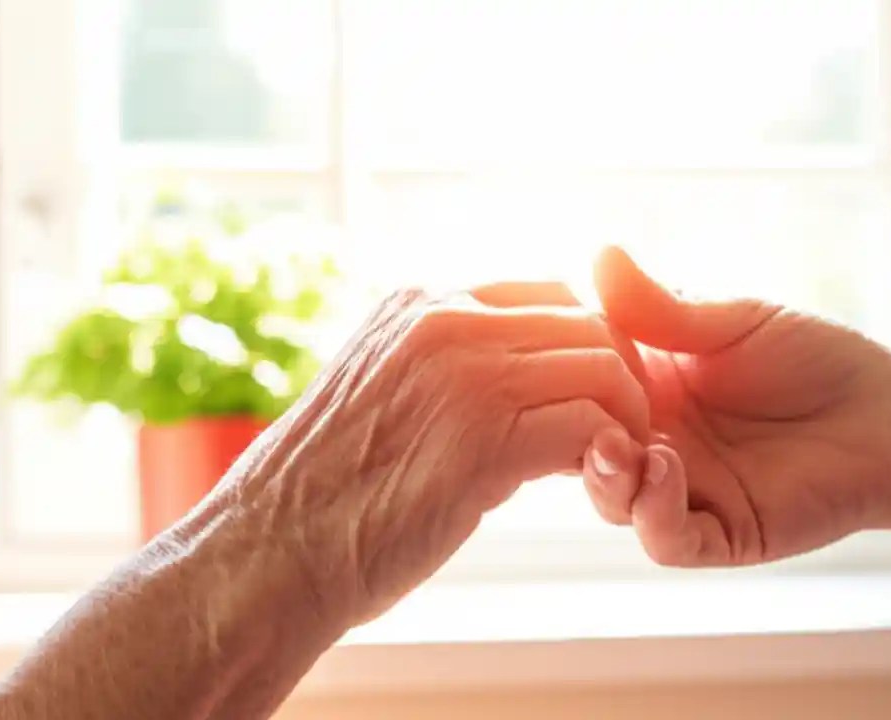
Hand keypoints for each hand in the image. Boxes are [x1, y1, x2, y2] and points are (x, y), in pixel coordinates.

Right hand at [212, 284, 648, 626]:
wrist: (267, 555)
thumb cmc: (324, 491)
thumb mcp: (379, 391)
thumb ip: (441, 366)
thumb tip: (515, 374)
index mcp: (418, 303)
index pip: (550, 293)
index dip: (587, 346)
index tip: (593, 397)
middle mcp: (442, 320)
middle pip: (587, 324)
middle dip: (617, 378)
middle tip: (618, 434)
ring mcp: (463, 375)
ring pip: (601, 367)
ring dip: (623, 418)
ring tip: (611, 462)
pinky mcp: (482, 440)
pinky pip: (590, 425)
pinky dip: (609, 456)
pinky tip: (593, 487)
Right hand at [583, 248, 890, 566]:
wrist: (887, 413)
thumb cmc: (814, 358)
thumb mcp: (733, 320)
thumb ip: (663, 306)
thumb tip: (600, 256)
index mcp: (648, 389)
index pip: (579, 389)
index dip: (563, 375)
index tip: (558, 349)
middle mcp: (655, 442)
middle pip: (583, 450)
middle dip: (571, 433)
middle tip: (581, 408)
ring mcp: (683, 491)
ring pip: (613, 500)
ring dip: (606, 475)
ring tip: (619, 444)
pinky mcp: (720, 534)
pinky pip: (666, 539)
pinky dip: (653, 511)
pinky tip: (666, 468)